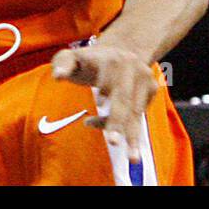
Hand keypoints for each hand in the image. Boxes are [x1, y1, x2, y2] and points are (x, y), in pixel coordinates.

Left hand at [51, 41, 160, 163]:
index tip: (100, 106)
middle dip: (119, 123)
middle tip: (113, 143)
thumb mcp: (72, 57)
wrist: (120, 50)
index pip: (109, 83)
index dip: (106, 96)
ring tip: (132, 158)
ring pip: (135, 112)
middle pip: (125, 102)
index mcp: (110, 60)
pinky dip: (124, 125)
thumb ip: (62, 64)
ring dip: (131, 136)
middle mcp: (131, 68)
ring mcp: (144, 79)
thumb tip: (57, 76)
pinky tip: (102, 124)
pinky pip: (138, 114)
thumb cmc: (88, 61)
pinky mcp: (151, 89)